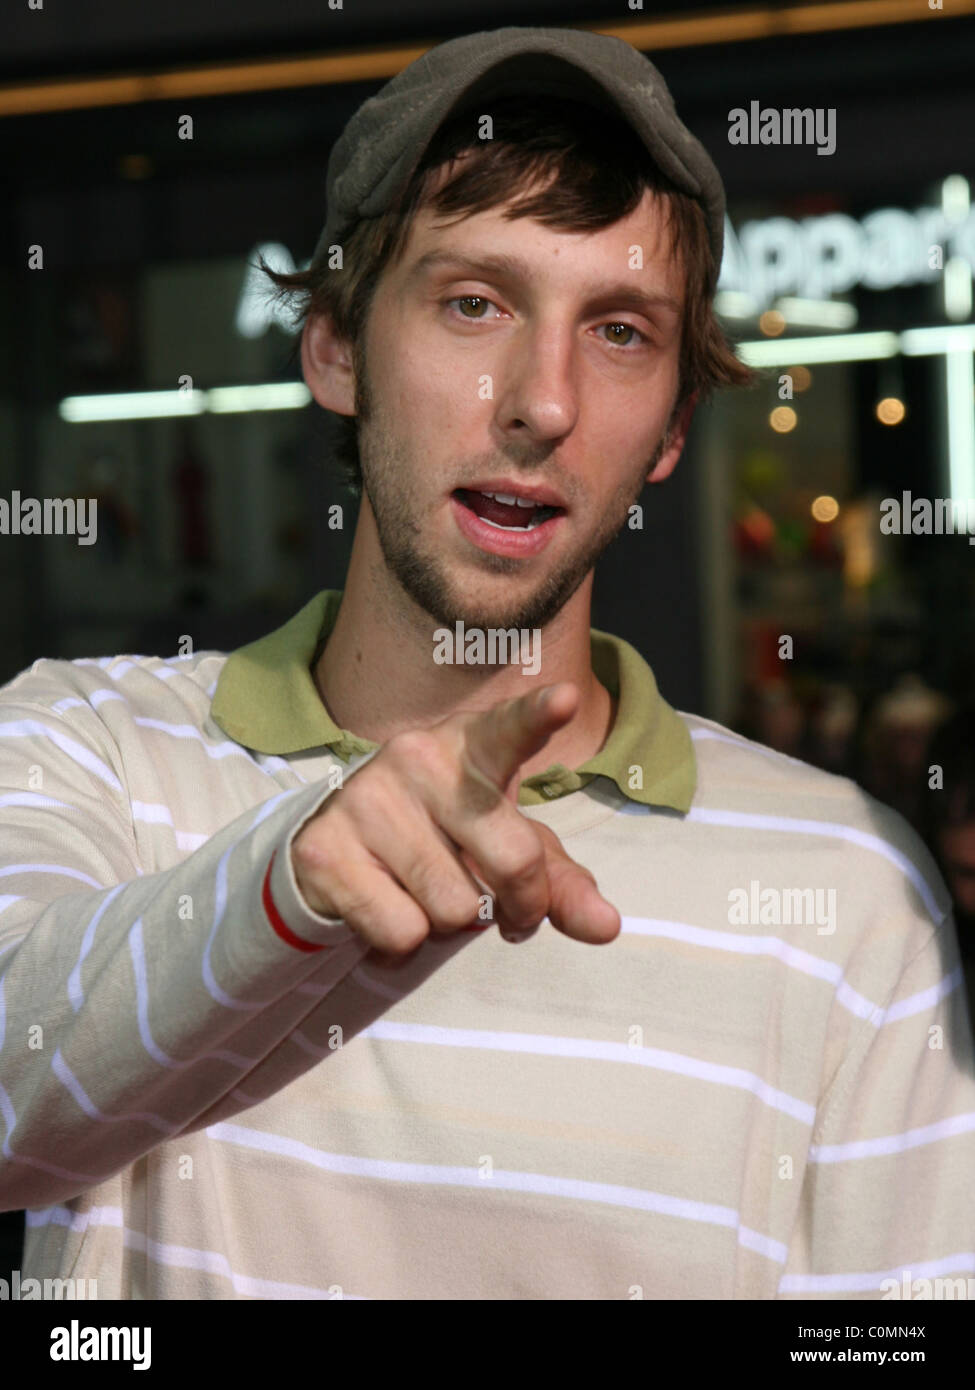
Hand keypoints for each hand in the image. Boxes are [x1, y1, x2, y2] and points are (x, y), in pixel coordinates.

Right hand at [290, 682, 620, 956]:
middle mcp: (419, 757)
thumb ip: (558, 881)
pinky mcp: (325, 848)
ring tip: (425, 890)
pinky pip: (401, 931)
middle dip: (519, 905)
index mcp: (473, 744)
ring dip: (451, 922)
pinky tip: (384, 901)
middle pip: (512, 860)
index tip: (564, 699)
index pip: (511, 728)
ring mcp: (368, 799)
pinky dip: (402, 939)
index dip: (538, 715)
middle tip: (503, 910)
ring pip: (454, 909)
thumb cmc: (445, 836)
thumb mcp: (507, 845)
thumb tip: (607, 926)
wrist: (338, 840)